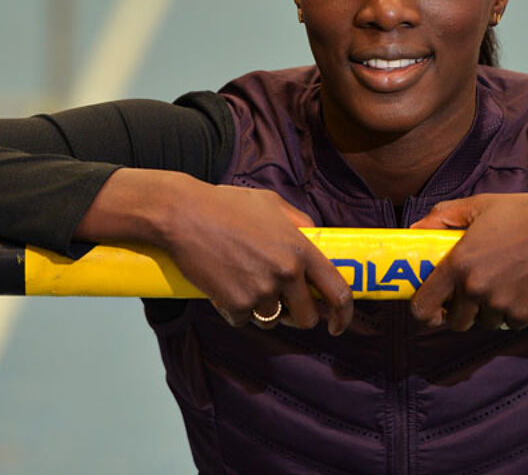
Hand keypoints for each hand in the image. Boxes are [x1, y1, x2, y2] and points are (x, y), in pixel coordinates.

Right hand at [77, 169, 353, 333]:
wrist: (183, 214)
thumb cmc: (227, 204)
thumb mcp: (273, 204)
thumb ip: (301, 224)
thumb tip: (317, 241)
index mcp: (301, 250)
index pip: (338, 292)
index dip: (344, 315)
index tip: (338, 324)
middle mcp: (286, 273)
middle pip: (306, 318)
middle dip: (297, 316)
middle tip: (283, 305)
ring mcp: (260, 291)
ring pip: (271, 320)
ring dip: (262, 310)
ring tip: (244, 283)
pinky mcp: (234, 304)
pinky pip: (242, 320)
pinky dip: (234, 310)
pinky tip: (223, 286)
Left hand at [408, 180, 527, 331]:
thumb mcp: (482, 205)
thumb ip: (444, 217)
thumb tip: (416, 229)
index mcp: (459, 263)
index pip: (423, 306)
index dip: (422, 311)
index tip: (431, 307)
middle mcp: (476, 289)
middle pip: (455, 322)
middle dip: (461, 312)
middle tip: (473, 292)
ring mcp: (501, 305)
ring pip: (484, 323)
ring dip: (489, 311)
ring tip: (505, 282)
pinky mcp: (526, 315)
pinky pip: (511, 322)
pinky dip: (515, 311)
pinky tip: (526, 286)